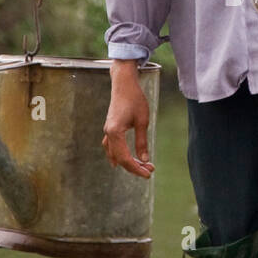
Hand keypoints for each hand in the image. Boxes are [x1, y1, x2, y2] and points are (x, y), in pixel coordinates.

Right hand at [102, 61, 154, 178]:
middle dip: (134, 167)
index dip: (136, 168)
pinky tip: (120, 161)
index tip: (148, 173)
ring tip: (140, 167)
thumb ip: (142, 142)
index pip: (125, 158)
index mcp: (115, 132)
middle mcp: (108, 133)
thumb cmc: (135, 99)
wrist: (123, 83)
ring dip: (127, 162)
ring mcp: (108, 130)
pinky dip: (117, 155)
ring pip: (114, 153)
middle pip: (119, 158)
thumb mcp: (142, 121)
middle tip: (149, 171)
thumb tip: (144, 160)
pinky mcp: (110, 127)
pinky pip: (111, 147)